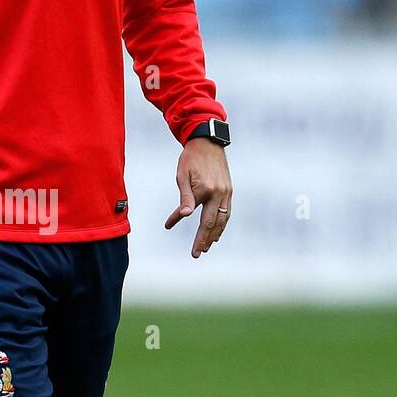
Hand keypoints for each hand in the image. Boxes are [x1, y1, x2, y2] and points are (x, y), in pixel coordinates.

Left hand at [165, 138, 232, 257]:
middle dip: (204, 240)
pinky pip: (226, 213)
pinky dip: (221, 225)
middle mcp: (219, 193)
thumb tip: (184, 216)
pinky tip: (216, 233)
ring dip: (214, 235)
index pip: (192, 212)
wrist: (208, 142)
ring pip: (222, 220)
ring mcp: (226, 193)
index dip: (178, 220)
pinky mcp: (229, 191)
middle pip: (211, 223)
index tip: (167, 226)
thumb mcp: (183, 176)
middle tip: (196, 254)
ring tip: (207, 247)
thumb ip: (184, 197)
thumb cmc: (191, 158)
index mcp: (206, 189)